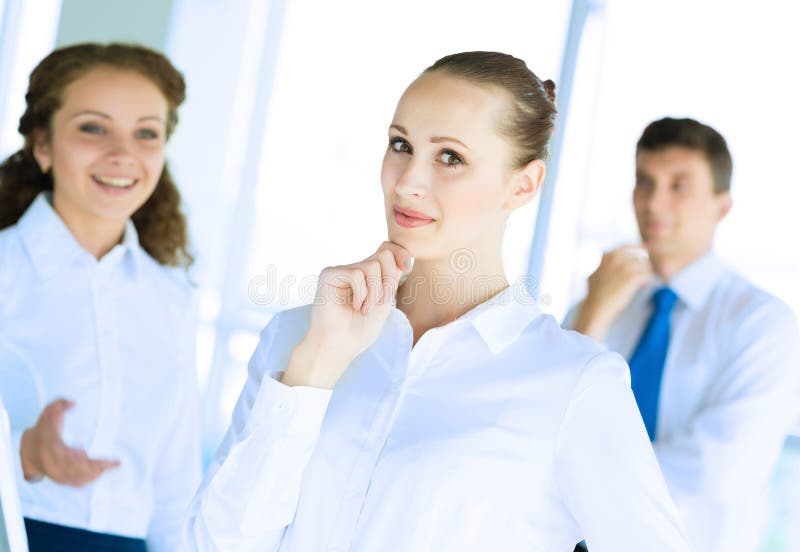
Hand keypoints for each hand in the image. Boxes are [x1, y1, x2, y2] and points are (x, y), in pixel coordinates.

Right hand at [20, 399, 119, 485]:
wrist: (28, 449)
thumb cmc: (43, 430)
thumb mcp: (49, 412)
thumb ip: (60, 404)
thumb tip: (72, 403)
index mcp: (51, 447)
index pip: (73, 457)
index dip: (90, 460)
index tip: (104, 458)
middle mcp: (52, 463)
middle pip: (77, 470)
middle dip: (97, 468)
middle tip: (113, 463)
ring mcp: (55, 473)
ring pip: (76, 479)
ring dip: (94, 474)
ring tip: (110, 466)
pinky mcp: (59, 478)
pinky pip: (74, 483)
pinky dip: (87, 480)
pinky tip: (99, 473)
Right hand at [281, 241, 411, 388]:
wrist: (339, 347)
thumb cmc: (359, 330)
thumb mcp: (384, 301)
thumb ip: (391, 278)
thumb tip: (402, 256)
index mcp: (366, 275)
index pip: (386, 249)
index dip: (400, 254)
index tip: (406, 269)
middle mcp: (352, 268)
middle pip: (383, 254)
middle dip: (389, 280)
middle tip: (379, 302)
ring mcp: (339, 270)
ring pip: (372, 265)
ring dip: (374, 292)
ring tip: (364, 309)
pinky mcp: (329, 274)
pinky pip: (356, 274)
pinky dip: (361, 294)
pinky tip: (354, 306)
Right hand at [573, 245, 653, 339]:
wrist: (596, 308)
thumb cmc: (595, 295)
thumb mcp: (594, 274)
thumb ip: (602, 264)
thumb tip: (605, 256)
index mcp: (607, 256)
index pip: (628, 247)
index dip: (637, 254)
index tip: (640, 262)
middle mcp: (615, 258)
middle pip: (640, 253)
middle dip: (644, 262)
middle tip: (644, 272)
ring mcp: (623, 267)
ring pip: (645, 264)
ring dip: (646, 272)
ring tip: (642, 281)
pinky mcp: (631, 277)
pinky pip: (647, 274)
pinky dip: (647, 280)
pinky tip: (642, 285)